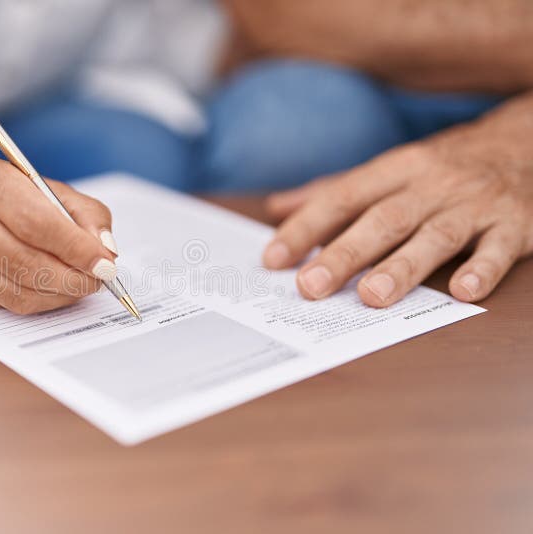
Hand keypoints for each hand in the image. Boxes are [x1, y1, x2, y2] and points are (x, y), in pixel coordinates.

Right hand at [0, 156, 118, 313]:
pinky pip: (11, 301)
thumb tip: (105, 251)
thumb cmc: (17, 197)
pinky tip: (59, 290)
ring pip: (18, 287)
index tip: (105, 264)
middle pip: (25, 260)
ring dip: (60, 292)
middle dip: (71, 276)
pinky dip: (44, 300)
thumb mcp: (55, 191)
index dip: (75, 248)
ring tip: (82, 284)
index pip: (36, 222)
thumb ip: (87, 215)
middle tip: (99, 279)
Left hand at [261, 105, 532, 306]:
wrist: (528, 142)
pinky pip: (499, 248)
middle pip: (383, 219)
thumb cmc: (443, 166)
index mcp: (396, 169)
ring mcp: (474, 204)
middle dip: (344, 254)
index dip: (305, 228)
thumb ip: (334, 191)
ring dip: (403, 266)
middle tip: (310, 287)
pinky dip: (482, 268)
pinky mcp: (515, 224)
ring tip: (373, 297)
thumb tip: (276, 207)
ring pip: (435, 235)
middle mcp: (432, 184)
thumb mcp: (389, 169)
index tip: (272, 260)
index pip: (342, 197)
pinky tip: (463, 291)